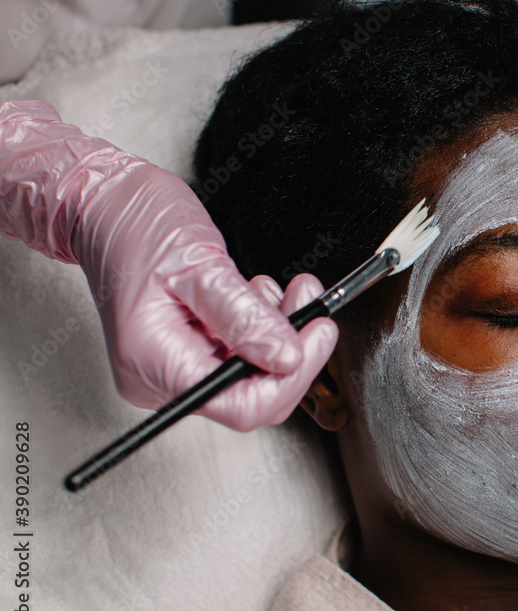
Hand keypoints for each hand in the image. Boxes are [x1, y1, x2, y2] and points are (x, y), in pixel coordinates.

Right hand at [0, 100, 337, 430]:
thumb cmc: (137, 225)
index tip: (318, 333)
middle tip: (310, 302)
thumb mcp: (200, 265)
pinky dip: (258, 327)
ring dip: (278, 333)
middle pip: (249, 394)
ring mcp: (170, 367)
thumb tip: (287, 357)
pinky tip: (258, 297)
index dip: (291, 377)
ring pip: (248, 374)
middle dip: (290, 349)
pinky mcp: (183, 351)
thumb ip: (245, 317)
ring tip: (283, 290)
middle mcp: (158, 377)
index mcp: (155, 364)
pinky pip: (236, 355)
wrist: (105, 204)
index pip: (241, 406)